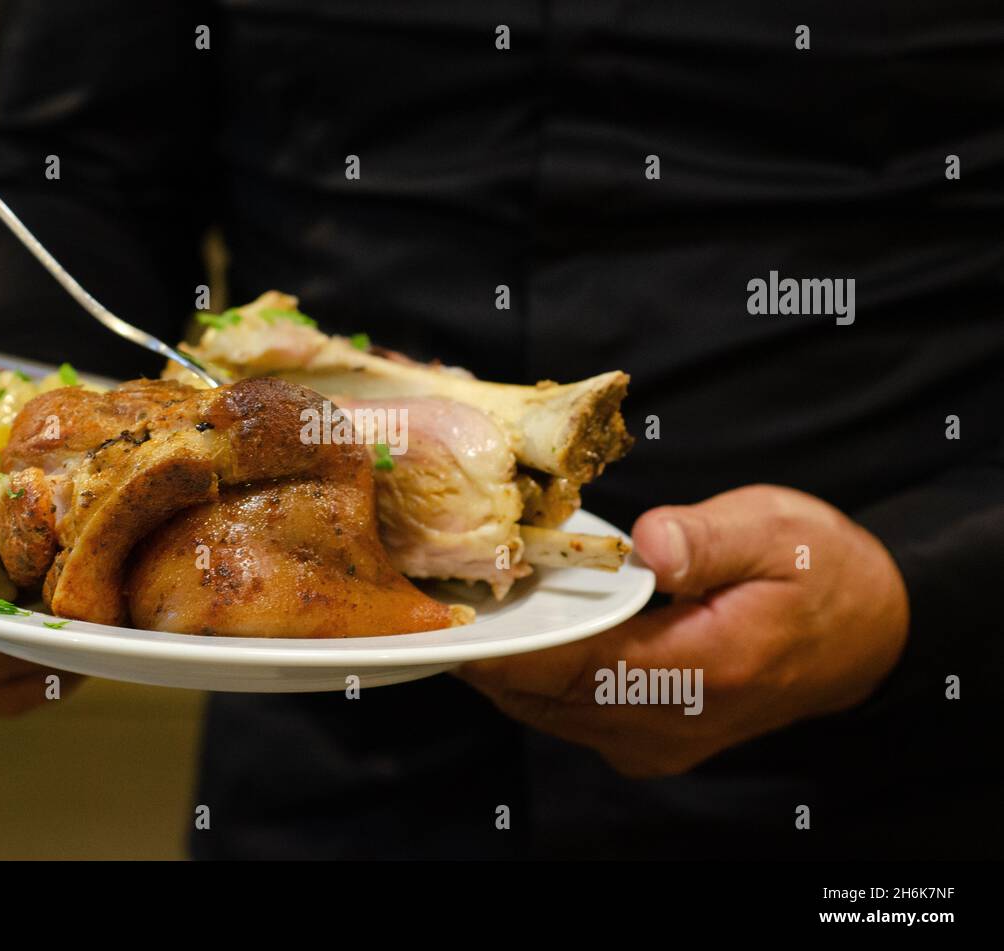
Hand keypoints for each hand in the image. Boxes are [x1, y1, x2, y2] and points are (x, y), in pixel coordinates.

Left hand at [456, 485, 909, 776]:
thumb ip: (710, 540)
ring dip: (502, 667)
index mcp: (705, 669)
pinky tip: (510, 636)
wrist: (866, 635)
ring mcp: (657, 740)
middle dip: (488, 651)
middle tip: (434, 599)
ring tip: (460, 611)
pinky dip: (530, 679)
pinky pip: (565, 715)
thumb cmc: (820, 573)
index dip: (509, 640)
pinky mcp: (647, 740)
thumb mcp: (779, 532)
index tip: (454, 610)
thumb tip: (650, 544)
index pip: (579, 664)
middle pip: (548, 694)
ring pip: (548, 711)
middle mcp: (672, 721)